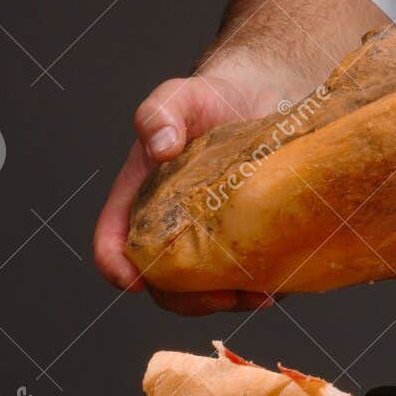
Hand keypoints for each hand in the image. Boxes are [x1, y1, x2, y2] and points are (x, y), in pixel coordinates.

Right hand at [92, 67, 280, 315]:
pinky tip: (281, 283)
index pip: (115, 241)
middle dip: (186, 298)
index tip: (134, 279)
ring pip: (208, 288)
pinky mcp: (251, 239)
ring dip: (229, 300)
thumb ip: (159, 114)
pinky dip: (263, 286)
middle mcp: (173, 228)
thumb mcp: (180, 97)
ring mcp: (213, 238)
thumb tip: (161, 146)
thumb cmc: (212, 99)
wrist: (265, 95)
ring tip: (260, 296)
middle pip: (164, 281)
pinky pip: (250, 275)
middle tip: (220, 296)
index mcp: (141, 200)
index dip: (116, 265)